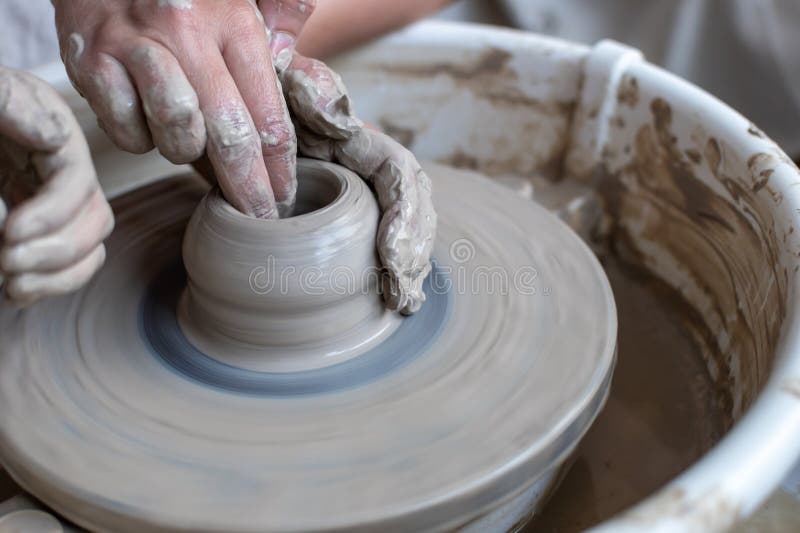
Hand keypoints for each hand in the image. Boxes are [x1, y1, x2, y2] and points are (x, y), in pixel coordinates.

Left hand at [0, 68, 112, 305]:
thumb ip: (12, 104)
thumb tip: (56, 138)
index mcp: (50, 127)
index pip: (77, 182)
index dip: (53, 214)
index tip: (8, 234)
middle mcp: (62, 163)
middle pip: (95, 219)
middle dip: (58, 251)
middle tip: (7, 262)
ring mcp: (50, 192)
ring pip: (89, 245)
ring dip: (58, 276)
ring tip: (13, 285)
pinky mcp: (33, 215)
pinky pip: (66, 257)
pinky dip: (50, 283)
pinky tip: (15, 292)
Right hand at [53, 0, 296, 217]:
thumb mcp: (238, 0)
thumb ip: (282, 27)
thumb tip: (314, 82)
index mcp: (233, 21)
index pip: (268, 114)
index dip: (280, 168)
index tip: (285, 197)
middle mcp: (186, 32)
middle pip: (229, 135)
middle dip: (248, 189)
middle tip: (257, 218)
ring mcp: (136, 48)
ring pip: (177, 133)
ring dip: (187, 153)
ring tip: (189, 140)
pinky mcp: (92, 64)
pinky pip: (127, 132)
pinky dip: (140, 140)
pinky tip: (146, 120)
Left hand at [279, 53, 436, 314]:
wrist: (250, 114)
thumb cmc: (266, 101)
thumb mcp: (283, 84)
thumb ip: (311, 90)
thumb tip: (340, 116)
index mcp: (362, 142)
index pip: (401, 176)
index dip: (405, 215)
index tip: (392, 254)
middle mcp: (373, 171)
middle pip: (414, 210)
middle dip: (413, 253)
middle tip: (402, 291)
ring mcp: (366, 198)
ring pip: (406, 232)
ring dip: (409, 270)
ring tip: (404, 302)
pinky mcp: (352, 223)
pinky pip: (383, 248)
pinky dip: (394, 274)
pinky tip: (396, 302)